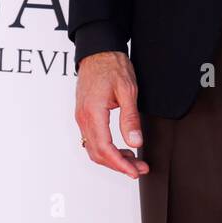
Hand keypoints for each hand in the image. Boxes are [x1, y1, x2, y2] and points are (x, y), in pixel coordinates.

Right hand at [75, 51, 148, 178]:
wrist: (98, 51)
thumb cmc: (112, 66)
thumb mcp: (128, 91)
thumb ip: (130, 118)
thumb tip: (135, 142)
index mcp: (92, 113)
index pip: (105, 149)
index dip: (120, 164)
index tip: (134, 172)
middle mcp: (83, 118)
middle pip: (97, 154)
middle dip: (119, 165)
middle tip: (139, 168)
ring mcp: (82, 118)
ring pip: (94, 149)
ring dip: (113, 158)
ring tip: (134, 160)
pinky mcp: (85, 116)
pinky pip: (93, 139)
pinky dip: (107, 149)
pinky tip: (123, 148)